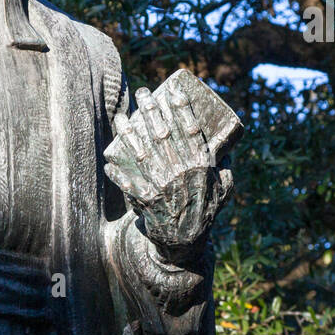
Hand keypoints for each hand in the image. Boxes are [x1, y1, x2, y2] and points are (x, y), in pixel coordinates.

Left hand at [105, 85, 233, 256]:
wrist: (187, 244)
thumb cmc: (205, 212)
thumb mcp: (224, 189)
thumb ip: (225, 168)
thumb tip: (225, 148)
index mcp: (200, 166)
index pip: (190, 131)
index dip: (181, 109)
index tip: (172, 91)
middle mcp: (181, 173)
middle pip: (163, 134)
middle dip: (151, 110)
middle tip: (142, 93)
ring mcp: (164, 187)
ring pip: (142, 154)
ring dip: (128, 134)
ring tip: (119, 117)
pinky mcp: (148, 202)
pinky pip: (129, 185)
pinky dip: (118, 175)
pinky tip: (108, 162)